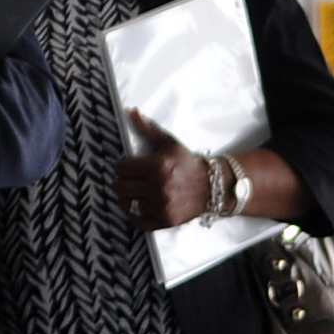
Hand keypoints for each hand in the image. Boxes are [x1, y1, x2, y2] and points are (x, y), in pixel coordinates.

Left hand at [114, 110, 209, 228]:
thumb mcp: (168, 143)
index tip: (126, 167)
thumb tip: (132, 111)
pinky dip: (134, 215)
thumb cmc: (187, 162)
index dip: (121, 167)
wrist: (212, 186)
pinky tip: (139, 207)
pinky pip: (138, 221)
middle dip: (121, 182)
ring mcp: (162, 206)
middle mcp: (159, 187)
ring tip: (131, 193)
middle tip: (127, 180)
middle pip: (121, 187)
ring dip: (125, 199)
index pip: (122, 168)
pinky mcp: (166, 220)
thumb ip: (147, 128)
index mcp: (158, 166)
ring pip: (126, 204)